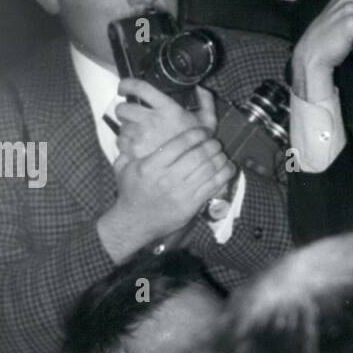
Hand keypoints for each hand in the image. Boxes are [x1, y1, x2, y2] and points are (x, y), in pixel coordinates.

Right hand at [102, 128, 236, 255]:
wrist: (133, 224)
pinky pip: (214, 186)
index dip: (196, 134)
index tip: (203, 131)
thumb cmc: (131, 193)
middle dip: (211, 145)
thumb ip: (130, 148)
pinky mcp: (191, 205)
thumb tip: (134, 128)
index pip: (179, 144)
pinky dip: (225, 174)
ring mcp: (180, 193)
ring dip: (220, 158)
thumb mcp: (124, 168)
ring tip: (221, 153)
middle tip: (215, 142)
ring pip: (209, 169)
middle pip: (198, 156)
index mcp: (150, 167)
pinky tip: (227, 167)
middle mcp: (166, 179)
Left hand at [114, 81, 216, 160]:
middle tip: (131, 111)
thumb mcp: (208, 119)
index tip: (124, 87)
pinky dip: (126, 141)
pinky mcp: (134, 151)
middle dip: (124, 108)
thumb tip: (200, 87)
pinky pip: (121, 141)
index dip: (127, 84)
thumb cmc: (198, 143)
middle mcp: (151, 120)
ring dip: (126, 126)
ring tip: (136, 129)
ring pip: (121, 125)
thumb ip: (205, 101)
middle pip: (123, 107)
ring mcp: (141, 137)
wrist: (191, 167)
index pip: (140, 88)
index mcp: (167, 108)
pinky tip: (135, 143)